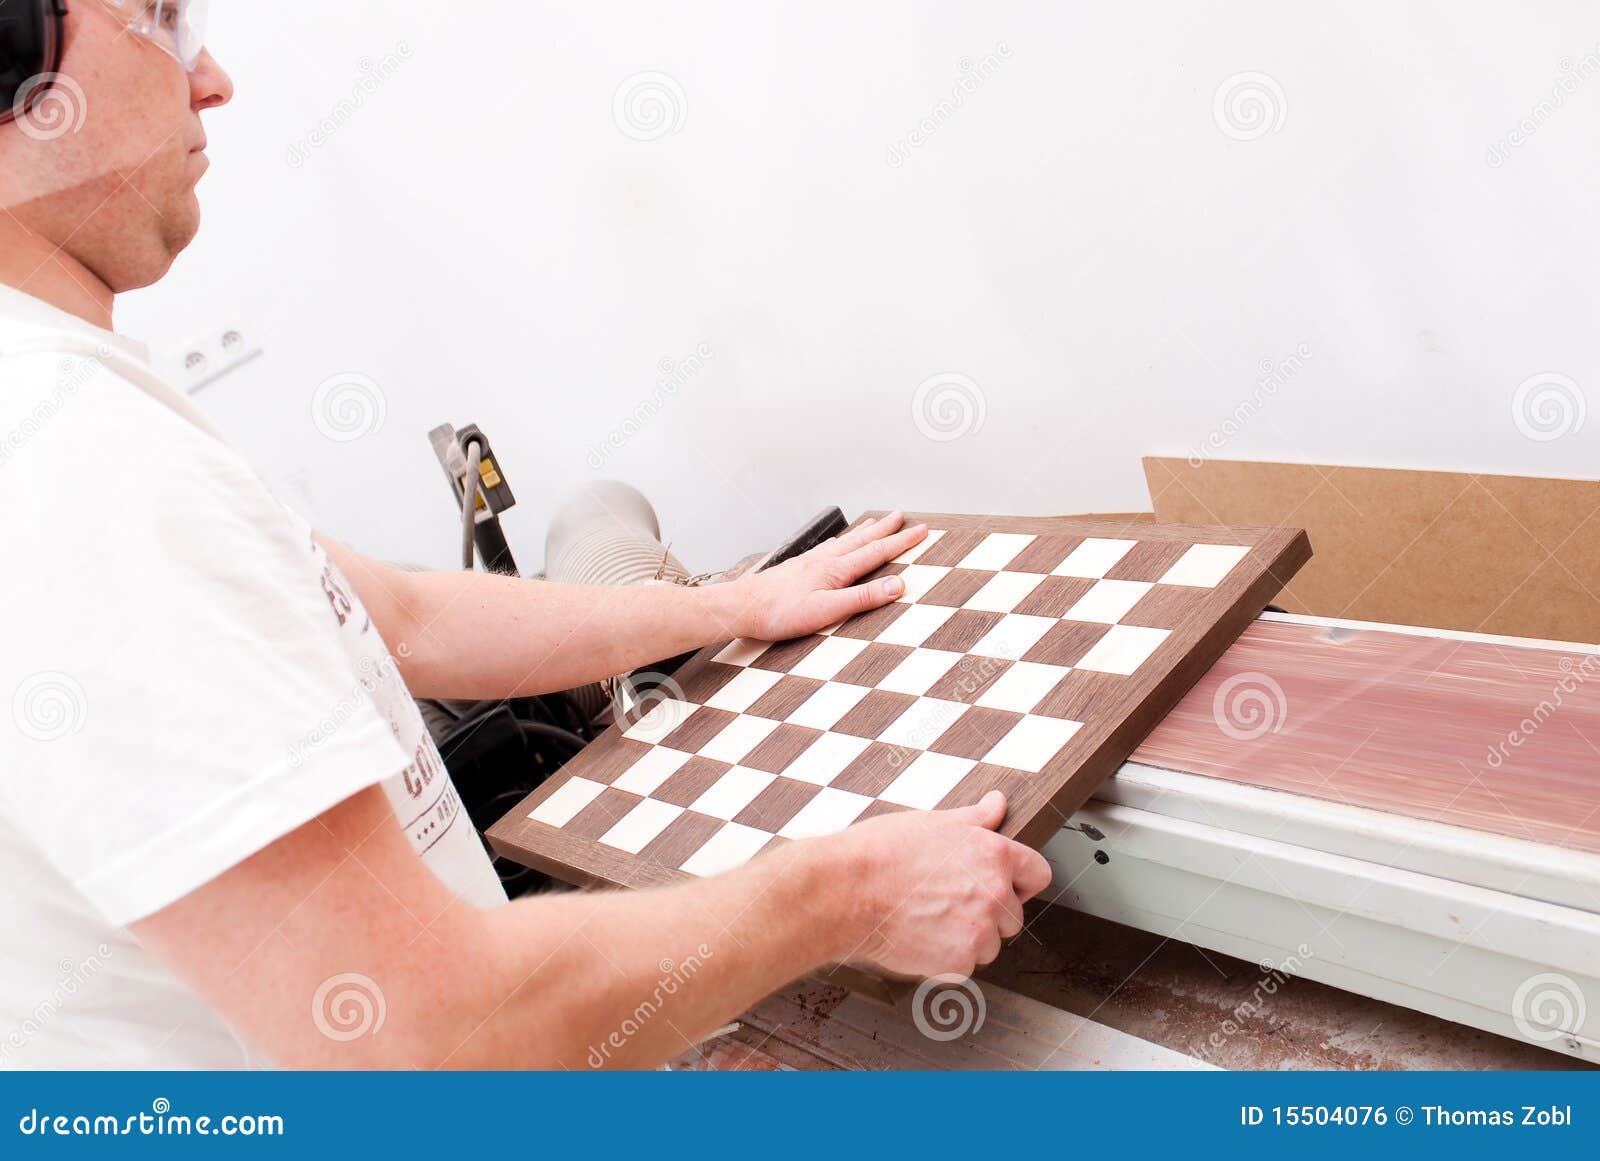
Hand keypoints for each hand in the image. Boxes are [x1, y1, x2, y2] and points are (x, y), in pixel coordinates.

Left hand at [730, 511, 928, 641]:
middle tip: (903, 516)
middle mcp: (824, 559)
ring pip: (846, 540)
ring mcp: (811, 561)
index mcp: (835, 569)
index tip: (920, 530)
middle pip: (863, 539)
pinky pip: (830, 547)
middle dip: (886, 528)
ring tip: (876, 521)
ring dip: (865, 531)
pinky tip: (837, 544)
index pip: (877, 551)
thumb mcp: (827, 610)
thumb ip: (862, 597)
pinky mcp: (799, 567)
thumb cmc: (779, 613)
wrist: (741, 607)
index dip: (901, 541)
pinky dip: (843, 540)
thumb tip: (897, 585)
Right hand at [818, 791, 1054, 979]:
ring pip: (988, 945)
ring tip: (927, 919)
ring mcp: (979, 930)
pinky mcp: (958, 961)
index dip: (1019, 881)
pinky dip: (944, 960)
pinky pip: (963, 967)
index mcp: (995, 855)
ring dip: (966, 939)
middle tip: (946, 902)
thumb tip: (998, 803)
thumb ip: (976, 818)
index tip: (1001, 885)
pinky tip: (918, 937)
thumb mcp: (934, 822)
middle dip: (987, 914)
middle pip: (1012, 916)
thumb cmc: (881, 852)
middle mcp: (995, 893)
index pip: (1038, 874)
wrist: (845, 889)